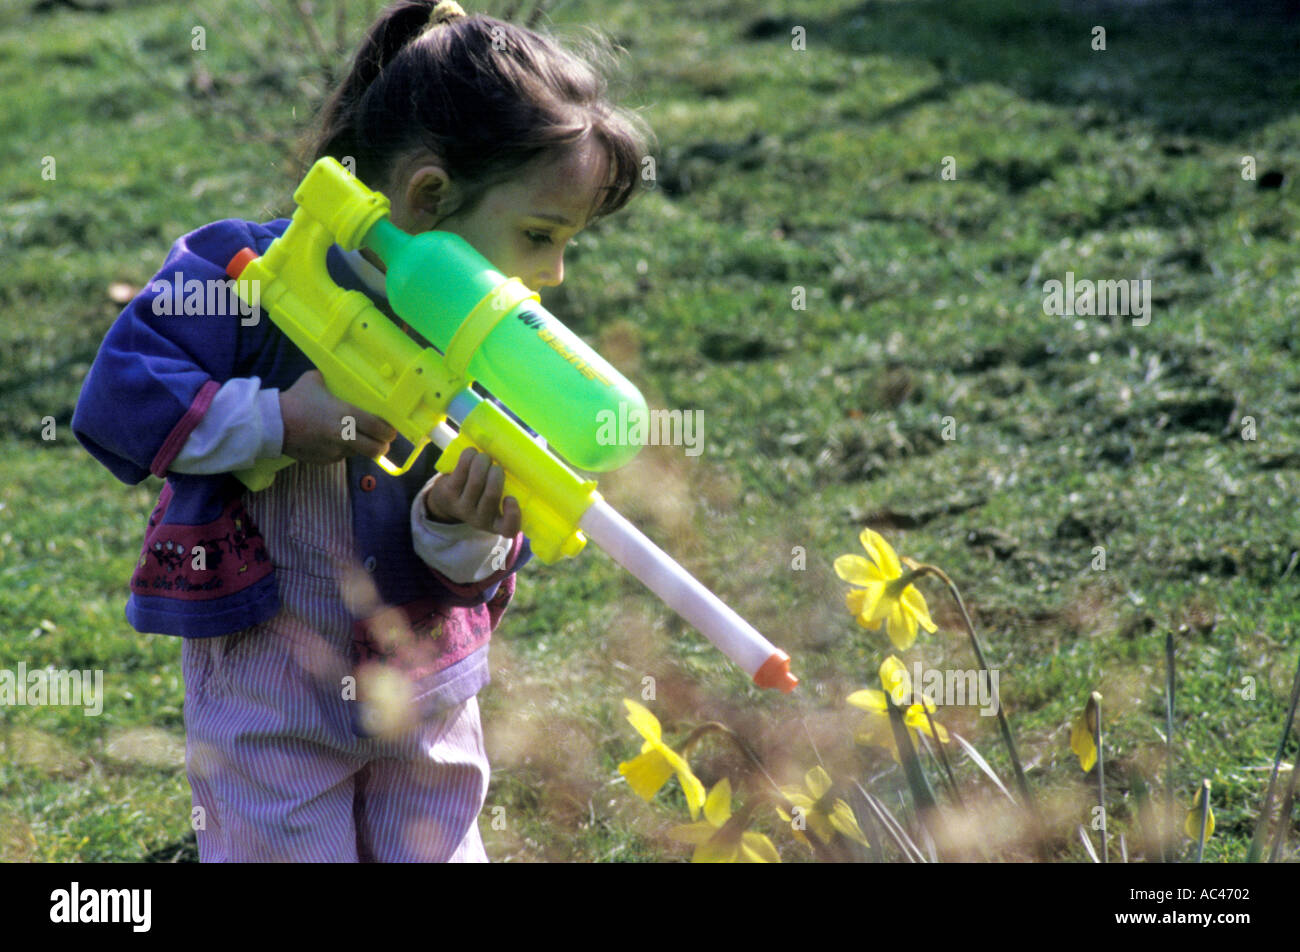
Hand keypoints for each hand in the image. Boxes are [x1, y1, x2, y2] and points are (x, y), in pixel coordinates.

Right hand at [279, 369, 397, 464]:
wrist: (272, 423)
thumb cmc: (295, 400)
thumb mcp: (314, 381)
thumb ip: (329, 380)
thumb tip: (335, 373)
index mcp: (346, 414)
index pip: (378, 427)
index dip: (389, 432)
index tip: (392, 431)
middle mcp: (344, 434)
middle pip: (375, 449)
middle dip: (382, 447)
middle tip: (382, 443)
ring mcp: (334, 450)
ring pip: (357, 453)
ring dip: (359, 448)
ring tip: (354, 439)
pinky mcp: (324, 460)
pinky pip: (339, 457)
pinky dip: (340, 451)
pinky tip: (332, 442)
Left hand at [423, 448, 521, 536]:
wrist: (447, 501)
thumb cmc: (482, 495)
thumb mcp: (497, 501)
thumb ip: (512, 488)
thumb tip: (526, 458)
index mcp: (497, 524)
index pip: (509, 529)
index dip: (513, 514)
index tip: (510, 498)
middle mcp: (480, 519)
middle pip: (491, 495)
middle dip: (496, 473)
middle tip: (496, 466)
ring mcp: (462, 507)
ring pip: (476, 481)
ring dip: (482, 461)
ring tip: (484, 457)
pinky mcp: (448, 493)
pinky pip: (461, 471)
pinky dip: (468, 457)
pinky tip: (471, 452)